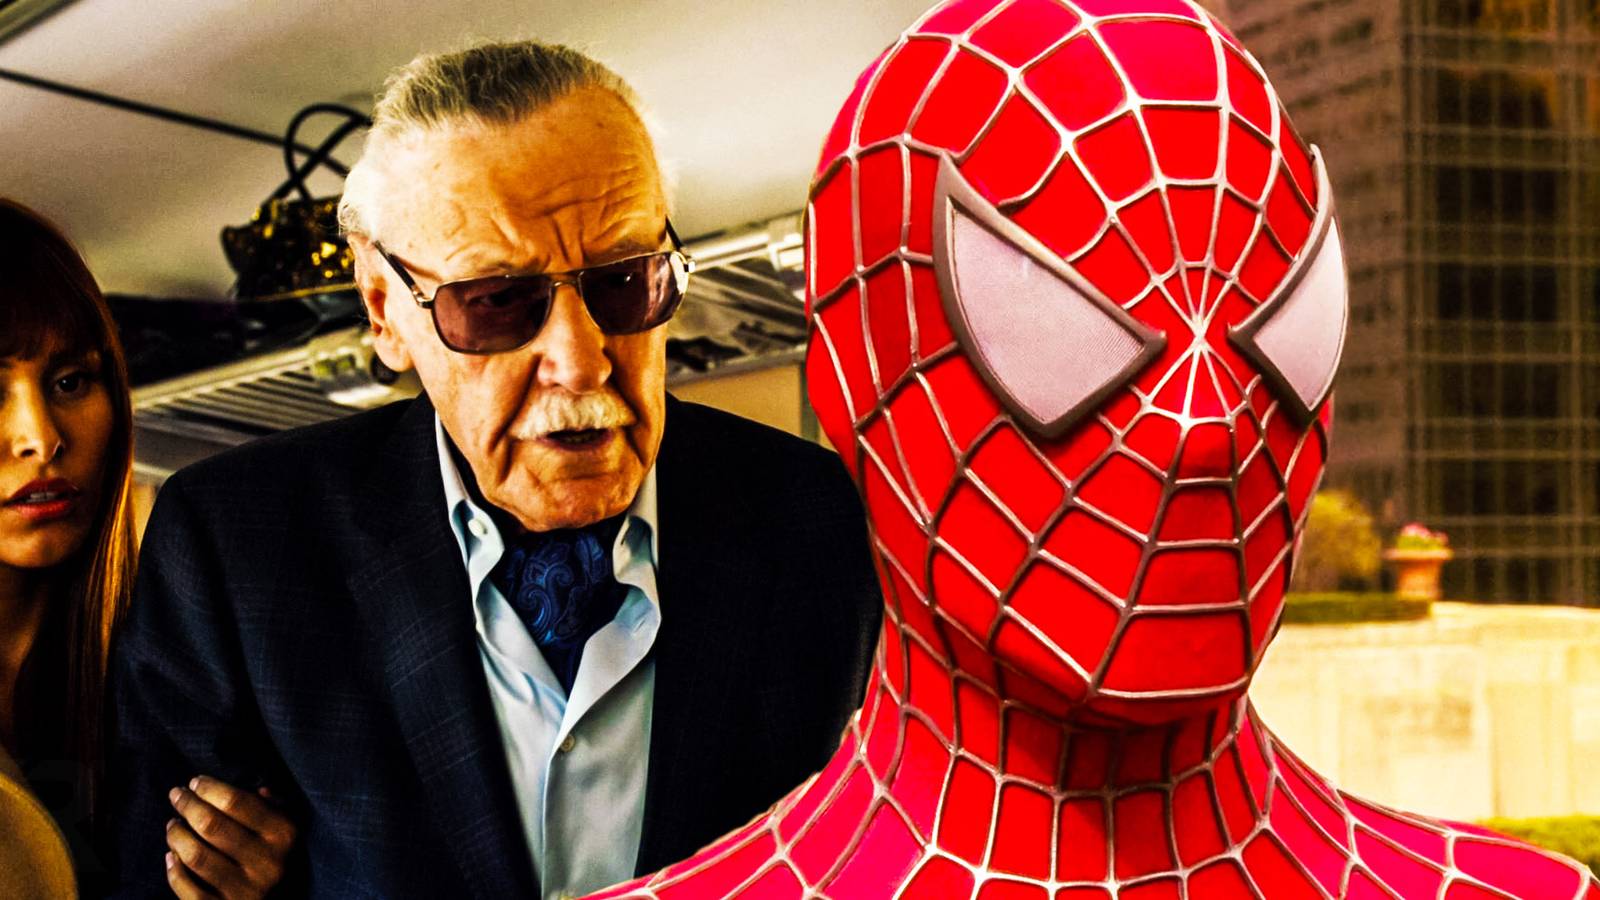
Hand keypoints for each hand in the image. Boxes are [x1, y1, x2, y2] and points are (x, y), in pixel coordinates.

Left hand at [164, 776, 296, 899]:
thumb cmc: (273, 858)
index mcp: (283, 835)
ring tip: (172, 825)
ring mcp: (246, 891)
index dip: (210, 789)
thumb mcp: (282, 830)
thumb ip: (273, 807)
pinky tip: (170, 856)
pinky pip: (189, 890)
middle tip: (176, 795)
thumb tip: (259, 790)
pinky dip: (174, 871)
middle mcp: (268, 863)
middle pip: (212, 825)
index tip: (194, 782)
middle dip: (188, 806)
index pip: (238, 802)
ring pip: (196, 856)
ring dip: (176, 836)